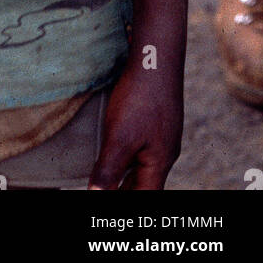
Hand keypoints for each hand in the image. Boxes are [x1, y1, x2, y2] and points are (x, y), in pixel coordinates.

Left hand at [88, 61, 182, 190]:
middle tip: (102, 192)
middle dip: (124, 191)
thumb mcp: (120, 137)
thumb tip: (97, 194)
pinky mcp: (157, 121)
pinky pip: (142, 148)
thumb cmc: (140, 99)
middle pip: (145, 184)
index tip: (107, 199)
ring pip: (143, 166)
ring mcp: (162, 136)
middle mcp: (164, 153)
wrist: (156, 59)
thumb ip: (109, 169)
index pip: (145, 196)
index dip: (127, 203)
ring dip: (126, 175)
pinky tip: (117, 150)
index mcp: (159, 164)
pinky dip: (129, 157)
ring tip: (106, 180)